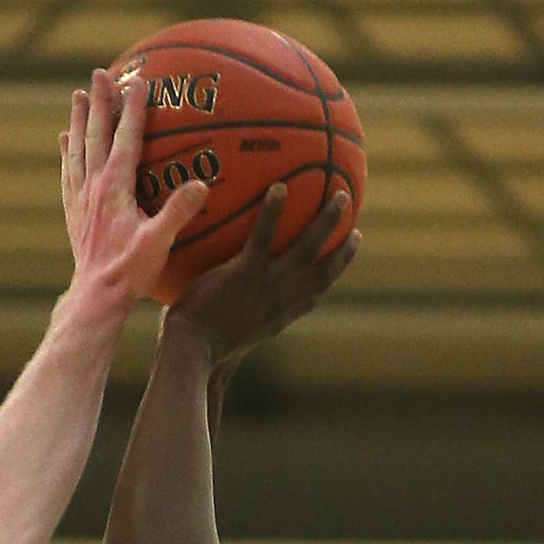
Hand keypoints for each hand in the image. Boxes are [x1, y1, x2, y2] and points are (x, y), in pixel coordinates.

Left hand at [60, 69, 208, 313]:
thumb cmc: (129, 272)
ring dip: (79, 121)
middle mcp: (93, 187)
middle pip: (96, 134)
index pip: (126, 138)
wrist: (95, 297)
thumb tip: (203, 185)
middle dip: (100, 102)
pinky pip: (68, 174)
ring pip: (77, 149)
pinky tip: (65, 141)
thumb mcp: (158, 243)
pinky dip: (67, 153)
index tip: (138, 81)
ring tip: (78, 96)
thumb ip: (178, 212)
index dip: (133, 108)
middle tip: (99, 73)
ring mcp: (80, 199)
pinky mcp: (73, 213)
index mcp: (115, 188)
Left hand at [166, 185, 360, 368]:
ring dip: (327, 222)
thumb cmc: (194, 355)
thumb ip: (223, 336)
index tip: (338, 269)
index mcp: (274, 320)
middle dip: (343, 252)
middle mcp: (278, 304)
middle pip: (322, 274)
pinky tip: (279, 187)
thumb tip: (213, 356)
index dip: (327, 280)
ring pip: (307, 250)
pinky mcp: (244, 274)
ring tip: (340, 195)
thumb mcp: (219, 349)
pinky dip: (273, 213)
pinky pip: (263, 237)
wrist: (189, 354)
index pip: (309, 298)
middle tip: (354, 228)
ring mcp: (265, 287)